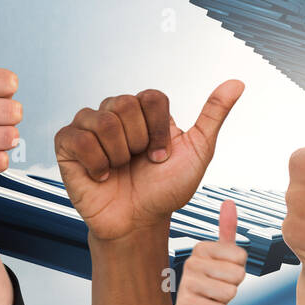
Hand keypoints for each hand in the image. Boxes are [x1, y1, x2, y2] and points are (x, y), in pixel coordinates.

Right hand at [55, 80, 243, 240]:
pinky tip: (102, 176)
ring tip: (120, 169)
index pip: (152, 97)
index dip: (160, 129)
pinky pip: (77, 137)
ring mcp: (90, 126)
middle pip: (126, 104)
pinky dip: (95, 162)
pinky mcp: (67, 145)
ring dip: (118, 153)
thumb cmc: (167, 189)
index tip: (162, 155)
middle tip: (139, 163)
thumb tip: (237, 82)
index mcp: (146, 111)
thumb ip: (214, 114)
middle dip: (139, 142)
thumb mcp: (198, 151)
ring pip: (102, 119)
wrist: (139, 223)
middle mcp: (117, 113)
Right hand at [175, 200, 247, 304]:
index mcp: (201, 248)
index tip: (224, 271)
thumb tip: (228, 202)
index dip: (239, 268)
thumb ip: (227, 230)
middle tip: (219, 285)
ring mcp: (186, 284)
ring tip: (212, 296)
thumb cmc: (211, 280)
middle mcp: (191, 262)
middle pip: (237, 275)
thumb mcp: (221, 254)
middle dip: (233, 285)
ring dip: (225, 299)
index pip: (241, 256)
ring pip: (229, 292)